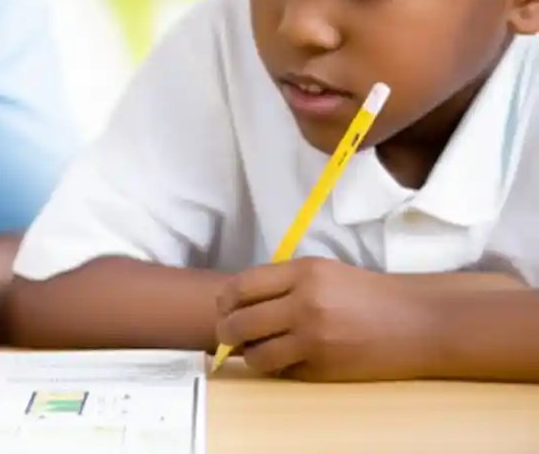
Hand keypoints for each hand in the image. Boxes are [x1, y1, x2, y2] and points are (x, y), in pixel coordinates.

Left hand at [215, 257, 436, 381]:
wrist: (417, 321)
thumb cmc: (368, 294)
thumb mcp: (323, 272)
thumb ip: (282, 283)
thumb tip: (237, 302)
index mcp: (303, 272)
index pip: (240, 287)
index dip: (225, 302)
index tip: (225, 309)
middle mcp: (304, 303)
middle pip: (239, 323)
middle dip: (228, 332)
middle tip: (231, 336)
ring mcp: (313, 338)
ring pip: (255, 355)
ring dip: (252, 355)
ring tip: (261, 350)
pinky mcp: (324, 367)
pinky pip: (282, 371)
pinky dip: (278, 368)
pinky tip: (289, 360)